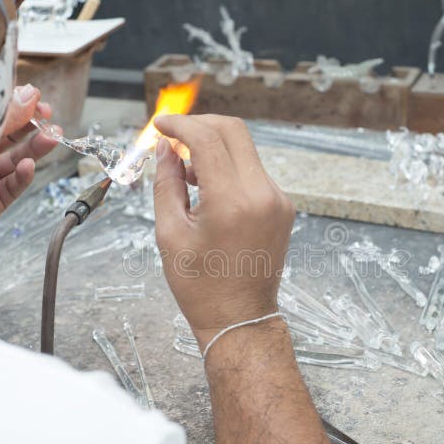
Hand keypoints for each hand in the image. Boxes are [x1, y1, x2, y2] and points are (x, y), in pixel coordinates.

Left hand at [0, 84, 58, 275]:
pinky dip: (23, 177)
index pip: (1, 117)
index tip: (37, 97)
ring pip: (18, 161)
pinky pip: (12, 188)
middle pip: (14, 138)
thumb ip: (4, 115)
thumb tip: (28, 93)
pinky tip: (30, 166)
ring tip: (53, 138)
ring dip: (37, 149)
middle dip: (35, 127)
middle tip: (50, 118)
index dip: (21, 107)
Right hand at [152, 115, 295, 346]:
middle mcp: (262, 195)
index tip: (161, 125)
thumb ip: (167, 183)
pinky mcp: (283, 207)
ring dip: (214, 148)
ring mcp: (278, 200)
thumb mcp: (170, 234)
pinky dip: (229, 168)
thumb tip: (165, 149)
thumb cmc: (202, 286)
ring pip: (245, 150)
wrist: (239, 318)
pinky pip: (254, 171)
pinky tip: (209, 189)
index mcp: (232, 202)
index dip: (179, 125)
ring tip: (187, 175)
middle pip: (234, 131)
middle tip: (174, 137)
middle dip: (200, 125)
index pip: (207, 138)